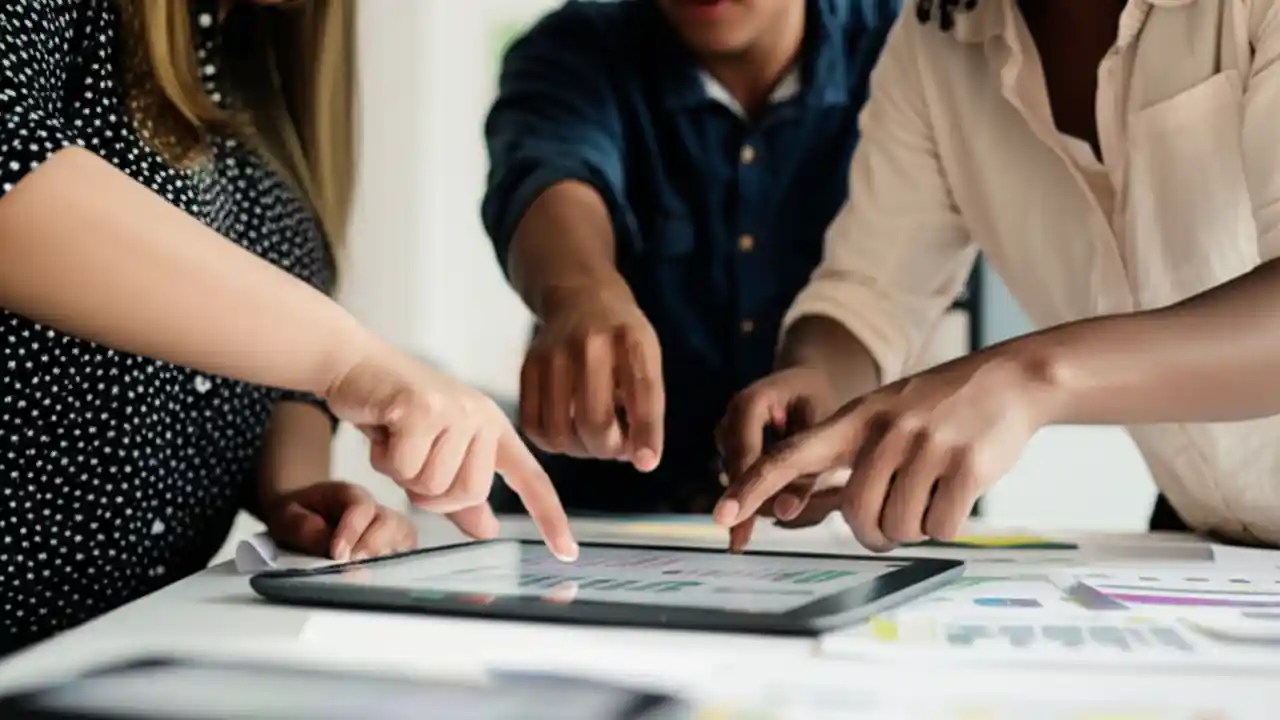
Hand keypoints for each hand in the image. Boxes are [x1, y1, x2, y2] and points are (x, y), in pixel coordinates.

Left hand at [263, 481, 416, 561]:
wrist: (296, 518)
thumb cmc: (294, 515)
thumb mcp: (286, 516)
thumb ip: (305, 529)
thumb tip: (332, 551)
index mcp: (347, 495)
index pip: (361, 508)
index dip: (352, 530)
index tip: (337, 554)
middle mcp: (372, 509)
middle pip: (389, 521)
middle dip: (372, 544)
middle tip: (352, 565)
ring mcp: (385, 527)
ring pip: (404, 535)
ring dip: (387, 555)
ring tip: (366, 573)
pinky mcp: (392, 545)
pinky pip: (406, 551)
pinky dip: (398, 563)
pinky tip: (378, 576)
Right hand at [326, 340, 578, 561]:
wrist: (355, 365)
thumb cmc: (393, 413)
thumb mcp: (434, 456)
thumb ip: (461, 495)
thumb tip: (489, 529)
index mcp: (492, 428)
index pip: (531, 478)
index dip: (549, 516)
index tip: (567, 552)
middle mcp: (481, 417)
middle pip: (469, 493)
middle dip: (431, 493)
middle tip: (409, 459)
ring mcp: (455, 411)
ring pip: (434, 485)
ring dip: (403, 473)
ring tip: (395, 439)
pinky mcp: (422, 409)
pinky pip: (405, 468)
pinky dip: (384, 460)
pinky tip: (382, 430)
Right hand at [520, 283, 663, 470]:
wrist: (578, 295)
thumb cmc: (620, 336)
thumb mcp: (646, 355)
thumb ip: (647, 403)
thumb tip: (640, 460)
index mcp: (630, 339)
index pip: (642, 392)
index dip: (646, 433)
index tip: (646, 463)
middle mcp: (590, 344)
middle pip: (594, 421)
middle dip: (609, 448)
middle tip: (616, 446)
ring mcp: (553, 355)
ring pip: (560, 432)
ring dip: (580, 450)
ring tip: (593, 439)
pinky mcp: (527, 367)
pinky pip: (533, 426)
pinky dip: (553, 442)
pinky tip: (567, 433)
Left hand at [714, 351, 1056, 550]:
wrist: (1010, 379)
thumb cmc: (938, 408)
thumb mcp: (883, 414)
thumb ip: (851, 455)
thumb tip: (832, 513)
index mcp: (854, 420)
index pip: (789, 455)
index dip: (752, 486)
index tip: (721, 514)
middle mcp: (884, 431)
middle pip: (856, 515)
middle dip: (873, 532)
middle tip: (892, 521)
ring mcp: (926, 446)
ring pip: (899, 527)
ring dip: (914, 526)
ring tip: (931, 492)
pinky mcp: (966, 466)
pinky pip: (940, 527)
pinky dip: (946, 525)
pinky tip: (957, 494)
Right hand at [715, 366, 837, 550]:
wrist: (807, 379)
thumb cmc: (818, 398)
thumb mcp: (821, 428)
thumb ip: (805, 470)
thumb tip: (784, 513)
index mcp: (752, 402)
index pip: (744, 452)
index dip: (741, 490)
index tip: (733, 527)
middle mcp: (731, 415)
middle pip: (733, 468)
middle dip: (742, 503)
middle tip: (740, 544)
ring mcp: (727, 430)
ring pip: (733, 473)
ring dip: (748, 498)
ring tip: (751, 529)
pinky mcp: (731, 444)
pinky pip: (739, 472)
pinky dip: (752, 490)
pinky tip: (764, 509)